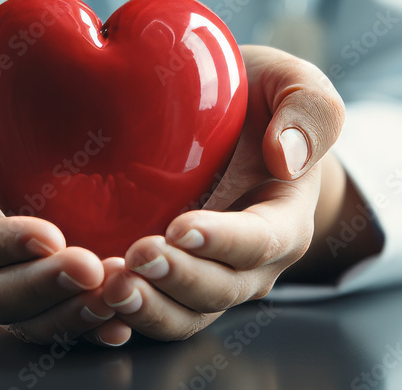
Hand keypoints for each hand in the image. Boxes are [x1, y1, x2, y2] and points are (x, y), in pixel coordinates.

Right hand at [0, 52, 131, 345]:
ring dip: (74, 313)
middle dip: (45, 288)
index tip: (50, 234)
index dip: (2, 246)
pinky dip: (88, 324)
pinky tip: (124, 318)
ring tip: (120, 294)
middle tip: (95, 270)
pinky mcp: (28, 288)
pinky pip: (55, 319)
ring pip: (28, 319)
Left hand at [100, 45, 350, 340]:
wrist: (234, 127)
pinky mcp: (170, 281)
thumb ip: (309, 110)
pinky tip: (92, 303)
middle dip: (176, 279)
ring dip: (147, 308)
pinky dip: (122, 317)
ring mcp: (209, 277)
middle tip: (135, 257)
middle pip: (219, 289)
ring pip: (183, 313)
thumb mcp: (293, 85)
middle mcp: (251, 262)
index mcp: (285, 217)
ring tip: (108, 287)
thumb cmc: (262, 104)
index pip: (261, 240)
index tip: (180, 227)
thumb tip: (287, 156)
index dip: (221, 240)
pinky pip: (152, 312)